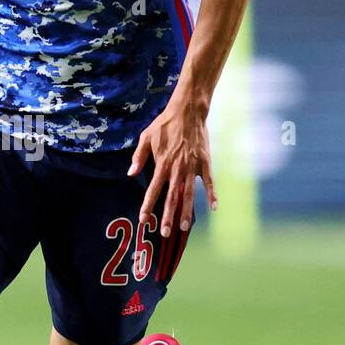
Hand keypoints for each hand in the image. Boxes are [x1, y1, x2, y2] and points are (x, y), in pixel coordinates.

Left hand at [128, 99, 216, 236]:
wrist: (188, 111)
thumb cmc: (165, 124)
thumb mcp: (145, 137)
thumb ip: (138, 157)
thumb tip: (131, 174)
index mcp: (162, 164)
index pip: (153, 190)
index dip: (147, 205)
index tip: (143, 219)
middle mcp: (177, 169)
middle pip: (171, 197)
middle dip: (167, 216)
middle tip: (164, 233)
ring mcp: (192, 167)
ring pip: (189, 194)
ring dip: (186, 212)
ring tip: (184, 227)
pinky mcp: (205, 162)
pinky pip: (209, 182)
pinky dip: (212, 195)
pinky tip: (213, 208)